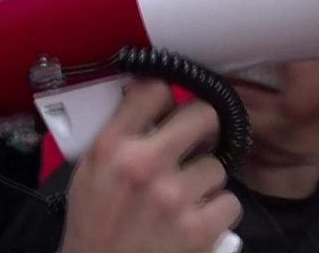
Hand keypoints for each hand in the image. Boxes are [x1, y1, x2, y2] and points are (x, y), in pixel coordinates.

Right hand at [60, 80, 240, 252]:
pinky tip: (198, 220)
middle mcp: (144, 164)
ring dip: (206, 182)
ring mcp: (174, 197)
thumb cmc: (92, 225)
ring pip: (217, 167)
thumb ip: (118, 137)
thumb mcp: (89, 172)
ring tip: (187, 197)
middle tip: (195, 145)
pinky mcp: (198, 230)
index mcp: (112, 146)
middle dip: (202, 130)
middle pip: (202, 115)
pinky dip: (218, 213)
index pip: (153, 89)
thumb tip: (152, 108)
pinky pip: (230, 203)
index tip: (169, 110)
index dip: (168, 97)